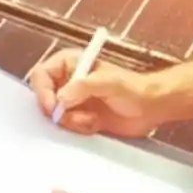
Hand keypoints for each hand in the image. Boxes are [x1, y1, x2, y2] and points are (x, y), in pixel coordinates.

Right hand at [27, 49, 162, 136]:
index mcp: (69, 64)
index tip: (53, 107)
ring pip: (55, 115)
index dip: (42, 91)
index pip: (41, 75)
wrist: (151, 108)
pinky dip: (80, 128)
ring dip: (73, 121)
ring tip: (93, 118)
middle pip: (43, 96)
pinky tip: (96, 123)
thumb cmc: (132, 88)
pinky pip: (67, 127)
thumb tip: (59, 99)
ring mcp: (72, 101)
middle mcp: (66, 82)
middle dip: (57, 110)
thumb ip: (81, 87)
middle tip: (73, 117)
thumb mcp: (107, 82)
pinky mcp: (79, 118)